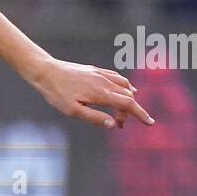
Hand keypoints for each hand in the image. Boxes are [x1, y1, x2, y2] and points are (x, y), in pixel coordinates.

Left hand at [26, 57, 153, 129]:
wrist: (46, 71)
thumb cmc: (57, 94)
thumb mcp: (73, 111)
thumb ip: (94, 118)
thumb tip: (113, 125)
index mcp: (101, 93)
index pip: (128, 104)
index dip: (141, 114)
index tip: (150, 123)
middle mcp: (104, 81)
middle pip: (127, 96)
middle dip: (129, 111)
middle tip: (119, 124)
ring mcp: (100, 74)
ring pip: (124, 85)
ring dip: (128, 98)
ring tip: (121, 112)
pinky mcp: (95, 70)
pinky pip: (116, 77)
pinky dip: (124, 86)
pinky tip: (121, 90)